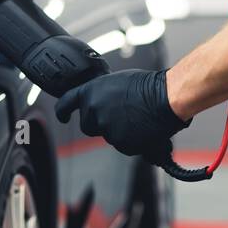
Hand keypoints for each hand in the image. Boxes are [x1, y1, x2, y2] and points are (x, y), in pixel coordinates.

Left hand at [54, 68, 190, 159]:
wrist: (164, 98)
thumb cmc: (145, 85)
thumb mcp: (115, 82)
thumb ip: (101, 94)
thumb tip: (100, 102)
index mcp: (90, 92)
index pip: (65, 103)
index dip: (62, 111)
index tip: (63, 116)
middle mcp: (94, 111)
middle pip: (87, 126)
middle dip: (98, 123)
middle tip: (116, 116)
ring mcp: (106, 129)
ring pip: (107, 135)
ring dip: (118, 130)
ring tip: (135, 117)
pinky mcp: (120, 143)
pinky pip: (122, 144)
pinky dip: (130, 139)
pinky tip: (141, 128)